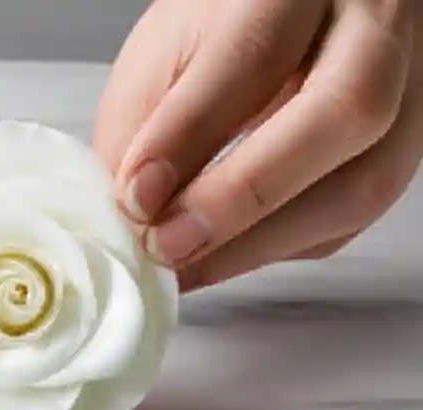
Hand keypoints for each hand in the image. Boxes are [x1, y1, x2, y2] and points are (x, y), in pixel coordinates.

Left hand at [95, 0, 421, 291]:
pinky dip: (282, 244)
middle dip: (245, 196)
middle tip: (168, 243)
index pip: (254, 56)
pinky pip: (357, 213)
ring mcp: (410, 86)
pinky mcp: (408, 144)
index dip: (190, 135)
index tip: (137, 195)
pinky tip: (224, 252)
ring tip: (186, 266)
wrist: (296, 17)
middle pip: (343, 111)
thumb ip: (142, 127)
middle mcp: (373, 24)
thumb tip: (133, 216)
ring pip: (368, 177)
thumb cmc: (225, 26)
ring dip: (264, 240)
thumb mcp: (166, 52)